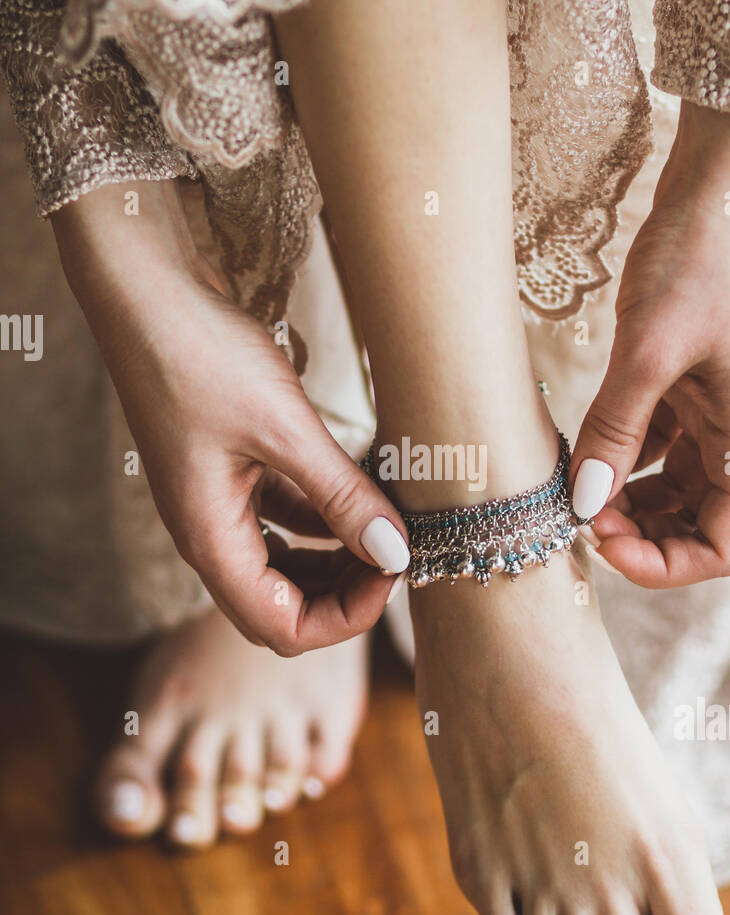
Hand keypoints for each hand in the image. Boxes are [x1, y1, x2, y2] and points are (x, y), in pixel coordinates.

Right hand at [52, 181, 408, 650]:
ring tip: (391, 522)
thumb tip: (395, 554)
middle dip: (344, 594)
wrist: (146, 286)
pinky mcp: (230, 468)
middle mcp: (209, 533)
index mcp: (209, 540)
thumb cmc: (199, 354)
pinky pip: (285, 516)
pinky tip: (365, 487)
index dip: (346, 617)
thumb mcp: (284, 428)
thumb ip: (340, 496)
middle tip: (399, 551)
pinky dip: (326, 514)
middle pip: (284, 605)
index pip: (282, 627)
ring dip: (338, 556)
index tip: (396, 570)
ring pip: (287, 563)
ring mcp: (218, 502)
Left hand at [570, 103, 729, 586]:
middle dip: (636, 535)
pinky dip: (617, 456)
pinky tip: (577, 445)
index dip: (663, 564)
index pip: (723, 547)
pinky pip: (653, 443)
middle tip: (573, 513)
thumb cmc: (703, 256)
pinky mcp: (687, 384)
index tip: (600, 534)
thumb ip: (616, 431)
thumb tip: (584, 507)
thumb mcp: (649, 349)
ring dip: (622, 500)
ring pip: (669, 488)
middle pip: (693, 525)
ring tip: (568, 483)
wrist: (725, 180)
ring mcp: (713, 411)